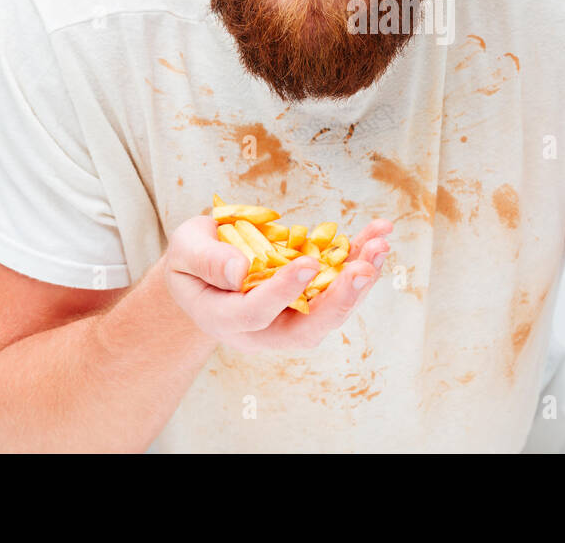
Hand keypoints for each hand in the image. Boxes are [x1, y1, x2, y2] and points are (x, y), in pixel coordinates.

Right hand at [164, 214, 392, 352]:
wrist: (206, 271)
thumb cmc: (192, 258)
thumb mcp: (185, 251)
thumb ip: (206, 260)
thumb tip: (240, 270)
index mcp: (224, 319)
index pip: (255, 313)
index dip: (283, 291)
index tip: (308, 263)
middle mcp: (263, 331)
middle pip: (307, 328)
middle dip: (339, 300)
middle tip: (364, 269)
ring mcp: (290, 319)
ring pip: (331, 309)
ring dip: (359, 278)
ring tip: (380, 243)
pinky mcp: (311, 300)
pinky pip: (340, 285)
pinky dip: (360, 259)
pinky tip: (378, 234)